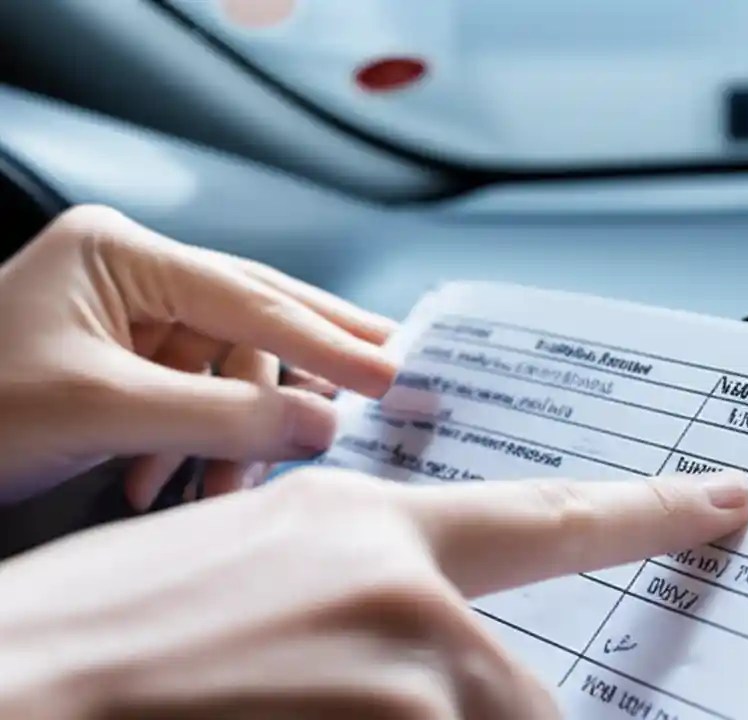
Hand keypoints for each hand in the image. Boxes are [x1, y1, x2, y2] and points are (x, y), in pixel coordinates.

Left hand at [0, 205, 397, 507]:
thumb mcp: (101, 414)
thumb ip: (223, 417)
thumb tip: (326, 424)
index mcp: (117, 252)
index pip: (247, 296)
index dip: (324, 340)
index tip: (390, 371)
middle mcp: (129, 272)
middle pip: (252, 311)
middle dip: (312, 358)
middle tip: (390, 370)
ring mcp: (126, 316)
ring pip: (225, 370)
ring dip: (229, 437)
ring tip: (217, 491)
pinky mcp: (122, 362)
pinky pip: (192, 398)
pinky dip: (191, 448)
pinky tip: (158, 488)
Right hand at [0, 467, 747, 718]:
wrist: (16, 690)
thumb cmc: (106, 635)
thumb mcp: (255, 565)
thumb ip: (365, 584)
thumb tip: (431, 620)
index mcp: (369, 527)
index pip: (548, 517)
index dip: (649, 511)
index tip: (724, 503)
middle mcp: (406, 595)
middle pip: (522, 694)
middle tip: (373, 702)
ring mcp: (406, 684)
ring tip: (302, 705)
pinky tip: (297, 719)